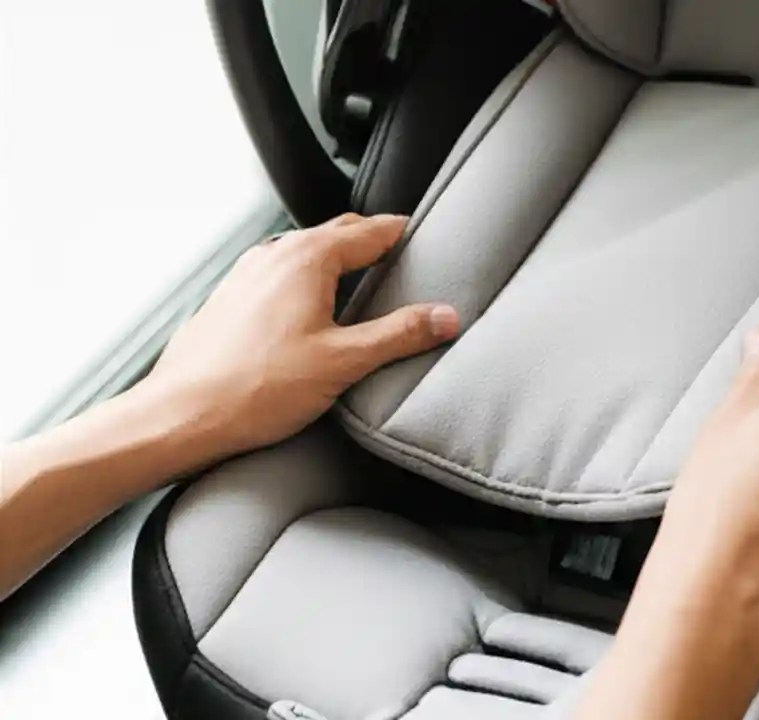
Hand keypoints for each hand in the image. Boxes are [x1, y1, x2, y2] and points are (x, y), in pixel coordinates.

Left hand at [144, 212, 459, 457]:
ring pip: (306, 253)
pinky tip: (315, 312)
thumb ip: (399, 335)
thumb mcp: (344, 362)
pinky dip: (308, 280)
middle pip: (339, 234)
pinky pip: (281, 274)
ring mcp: (247, 274)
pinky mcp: (231, 299)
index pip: (372, 230)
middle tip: (405, 259)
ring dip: (339, 261)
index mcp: (306, 258)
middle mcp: (274, 255)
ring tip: (364, 284)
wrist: (181, 416)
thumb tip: (445, 316)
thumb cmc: (255, 389)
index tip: (427, 238)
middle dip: (373, 242)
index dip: (404, 234)